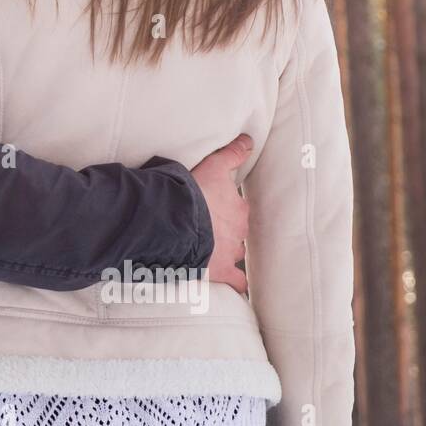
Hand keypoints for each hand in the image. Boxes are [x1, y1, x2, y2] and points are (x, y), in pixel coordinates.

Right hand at [190, 134, 252, 294]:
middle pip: (236, 230)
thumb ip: (231, 154)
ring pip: (235, 252)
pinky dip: (235, 283)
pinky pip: (236, 282)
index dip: (224, 206)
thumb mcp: (212, 166)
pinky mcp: (221, 271)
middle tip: (208, 227)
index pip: (237, 207)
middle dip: (225, 229)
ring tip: (209, 251)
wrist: (176, 222)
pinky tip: (232, 285)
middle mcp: (239, 230)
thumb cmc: (191, 193)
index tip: (212, 206)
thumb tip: (249, 141)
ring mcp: (231, 252)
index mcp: (238, 207)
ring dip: (225, 251)